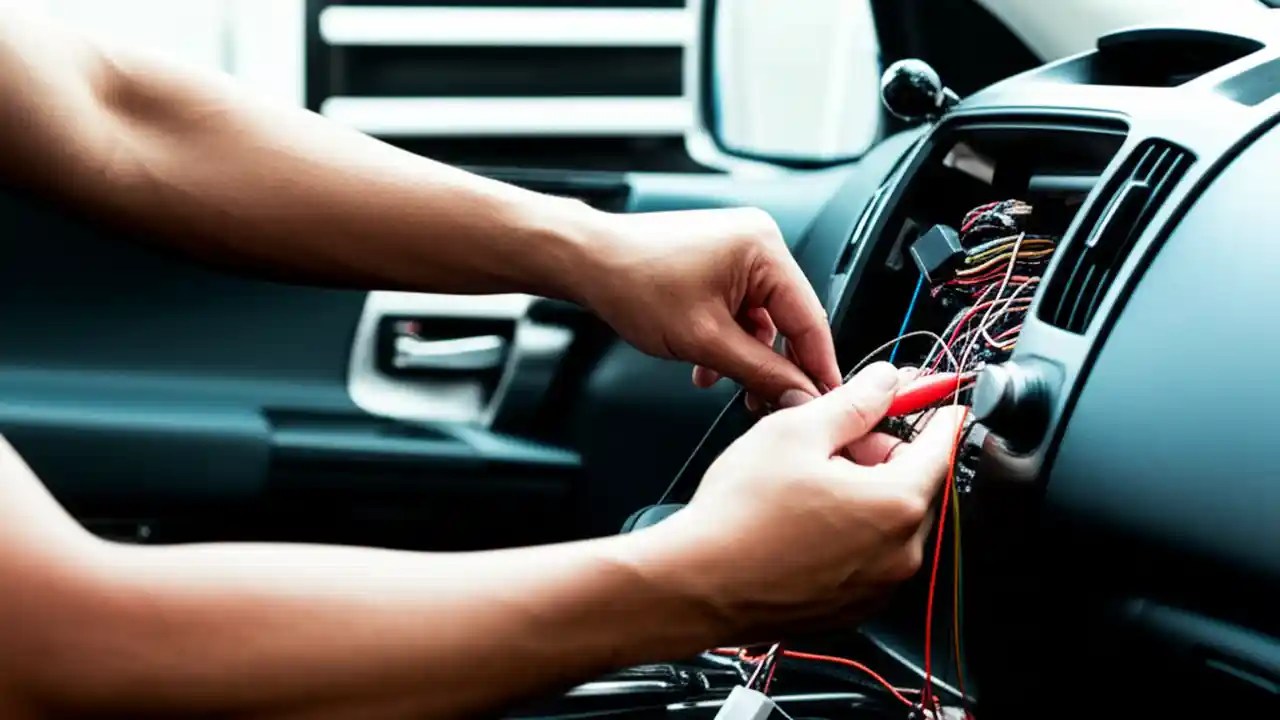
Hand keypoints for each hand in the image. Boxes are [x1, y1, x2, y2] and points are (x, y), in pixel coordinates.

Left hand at [577, 207, 840, 403]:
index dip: (817, 366)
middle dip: (775, 365)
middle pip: (788, 318)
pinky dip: (730, 339)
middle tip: (771, 404)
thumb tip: (799, 395)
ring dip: (747, 356)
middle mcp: (758, 241)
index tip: (823, 401)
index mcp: (764, 248)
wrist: (588, 262)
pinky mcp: (719, 260)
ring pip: (762, 319)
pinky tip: (709, 364)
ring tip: (725, 383)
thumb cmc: (634, 283)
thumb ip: (761, 372)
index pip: (809, 318)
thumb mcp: (706, 341)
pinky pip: (741, 308)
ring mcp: (738, 248)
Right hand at [638, 363, 965, 637]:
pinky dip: (850, 530)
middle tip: (836, 436)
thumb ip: (853, 402)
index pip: (943, 444)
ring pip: (890, 519)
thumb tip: (886, 382)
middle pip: (916, 482)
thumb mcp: (796, 432)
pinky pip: (869, 555)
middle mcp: (900, 553)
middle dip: (885, 451)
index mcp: (896, 504)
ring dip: (865, 490)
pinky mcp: (852, 606)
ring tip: (809, 479)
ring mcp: (878, 586)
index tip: (923, 393)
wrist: (697, 585)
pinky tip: (804, 516)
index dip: (930, 408)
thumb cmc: (739, 513)